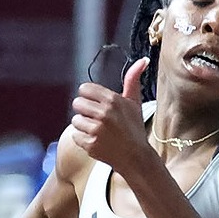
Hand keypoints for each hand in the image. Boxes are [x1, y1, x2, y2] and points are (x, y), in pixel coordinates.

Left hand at [71, 57, 154, 171]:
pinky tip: (96, 141)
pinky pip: (75, 136)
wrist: (136, 157)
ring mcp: (97, 130)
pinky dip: (83, 140)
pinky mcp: (90, 144)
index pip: (84, 89)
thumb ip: (133, 80)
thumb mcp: (134, 103)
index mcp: (113, 100)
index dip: (89, 97)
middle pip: (77, 103)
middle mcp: (104, 113)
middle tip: (97, 119)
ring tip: (98, 131)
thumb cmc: (133, 128)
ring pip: (75, 120)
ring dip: (83, 126)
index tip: (97, 105)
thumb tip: (143, 60)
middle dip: (85, 111)